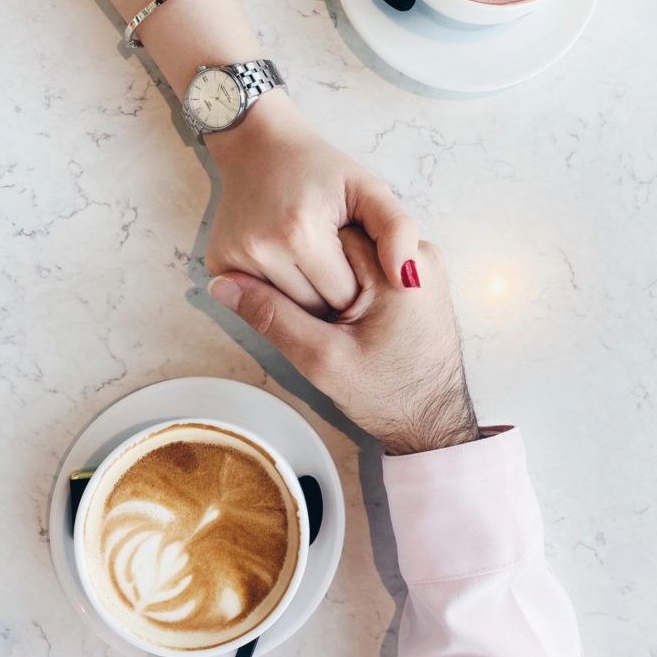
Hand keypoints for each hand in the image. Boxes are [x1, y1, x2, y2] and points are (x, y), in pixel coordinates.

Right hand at [205, 92, 418, 316]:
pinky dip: (277, 287)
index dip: (357, 286)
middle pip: (312, 307)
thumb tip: (407, 280)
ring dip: (304, 293)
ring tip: (312, 260)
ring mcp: (232, 258)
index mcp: (300, 233)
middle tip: (334, 261)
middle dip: (329, 294)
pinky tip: (286, 259)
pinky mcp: (217, 263)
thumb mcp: (368, 189)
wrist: (258, 143)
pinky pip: (259, 296)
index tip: (358, 264)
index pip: (342, 297)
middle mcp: (260, 249)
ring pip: (286, 307)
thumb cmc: (321, 169)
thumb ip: (397, 231)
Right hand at [208, 227, 478, 454]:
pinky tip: (348, 320)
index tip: (298, 303)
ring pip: (353, 254)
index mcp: (400, 266)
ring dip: (333, 281)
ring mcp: (421, 267)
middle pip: (342, 241)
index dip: (301, 265)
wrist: (432, 422)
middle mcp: (418, 256)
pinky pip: (369, 268)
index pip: (329, 235)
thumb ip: (272, 317)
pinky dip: (351, 287)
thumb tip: (223, 285)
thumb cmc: (388, 395)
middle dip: (319, 273)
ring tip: (334, 324)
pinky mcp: (416, 281)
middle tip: (317, 320)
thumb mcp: (321, 359)